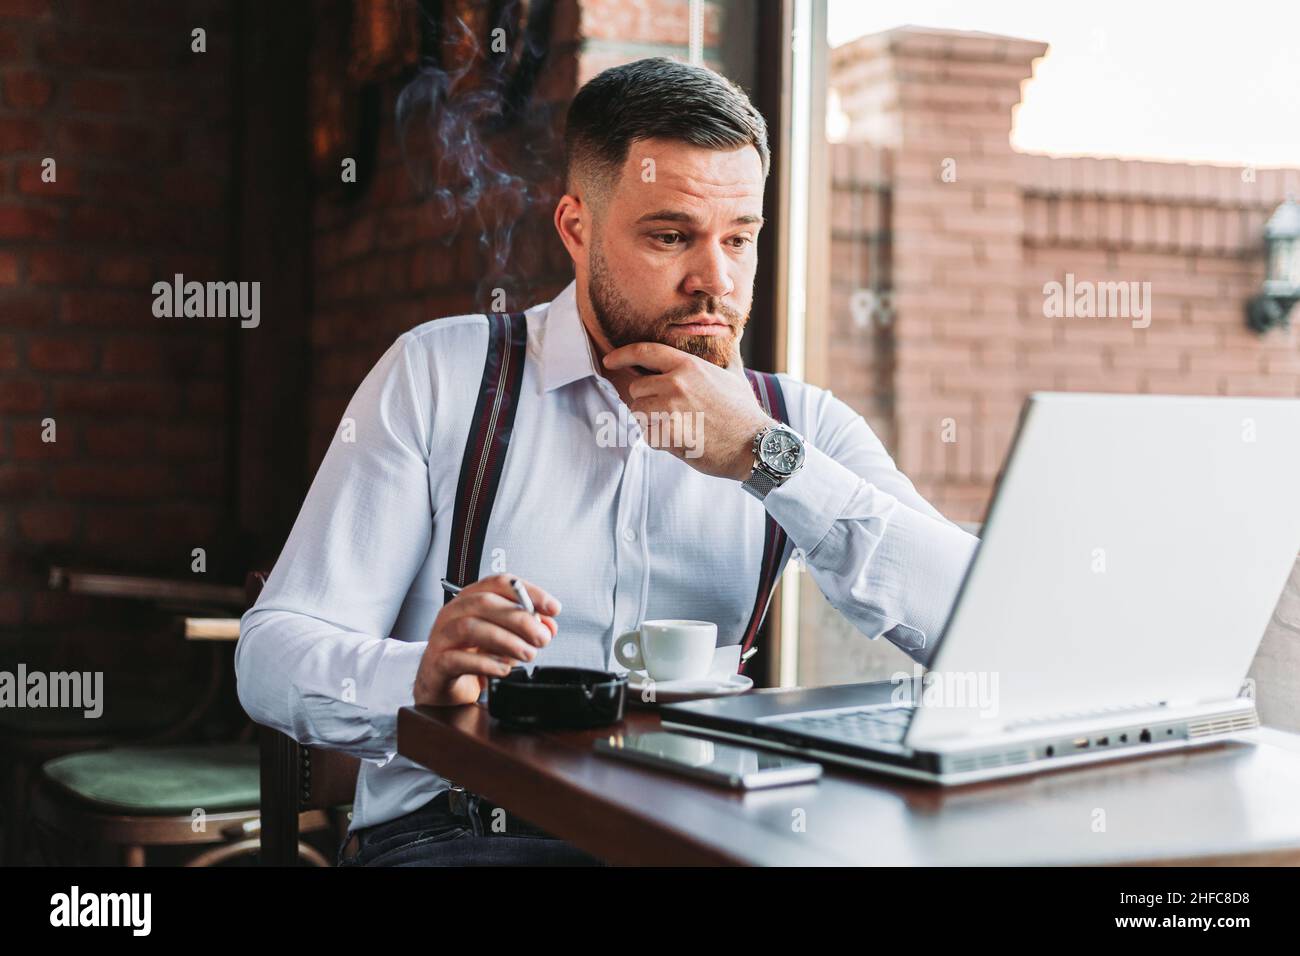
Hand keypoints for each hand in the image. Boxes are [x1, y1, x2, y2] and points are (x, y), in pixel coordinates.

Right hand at [413, 574, 559, 706]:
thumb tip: (549, 627)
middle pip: (485, 602)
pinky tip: (504, 668)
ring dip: (506, 640)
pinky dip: (485, 663)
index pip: (500, 583)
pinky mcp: (436, 663)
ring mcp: (441, 637)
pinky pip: (458, 659)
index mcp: (471, 599)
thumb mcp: (503, 640)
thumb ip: (526, 630)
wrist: (441, 686)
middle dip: (520, 619)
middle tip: (542, 638)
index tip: (553, 608)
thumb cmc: (469, 656)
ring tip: (528, 654)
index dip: (529, 592)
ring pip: (470, 627)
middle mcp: (453, 613)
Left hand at [603, 341, 774, 480]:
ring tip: (678, 427)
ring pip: (639, 413)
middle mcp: (676, 383)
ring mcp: (671, 408)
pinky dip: (658, 441)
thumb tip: (733, 339)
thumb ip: (726, 356)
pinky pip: (646, 435)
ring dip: (651, 422)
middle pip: (636, 389)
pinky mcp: (669, 433)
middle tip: (671, 414)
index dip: (622, 355)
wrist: (753, 445)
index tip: (610, 360)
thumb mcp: (734, 376)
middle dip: (647, 402)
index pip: (645, 352)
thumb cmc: (744, 412)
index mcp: (688, 365)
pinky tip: (680, 440)